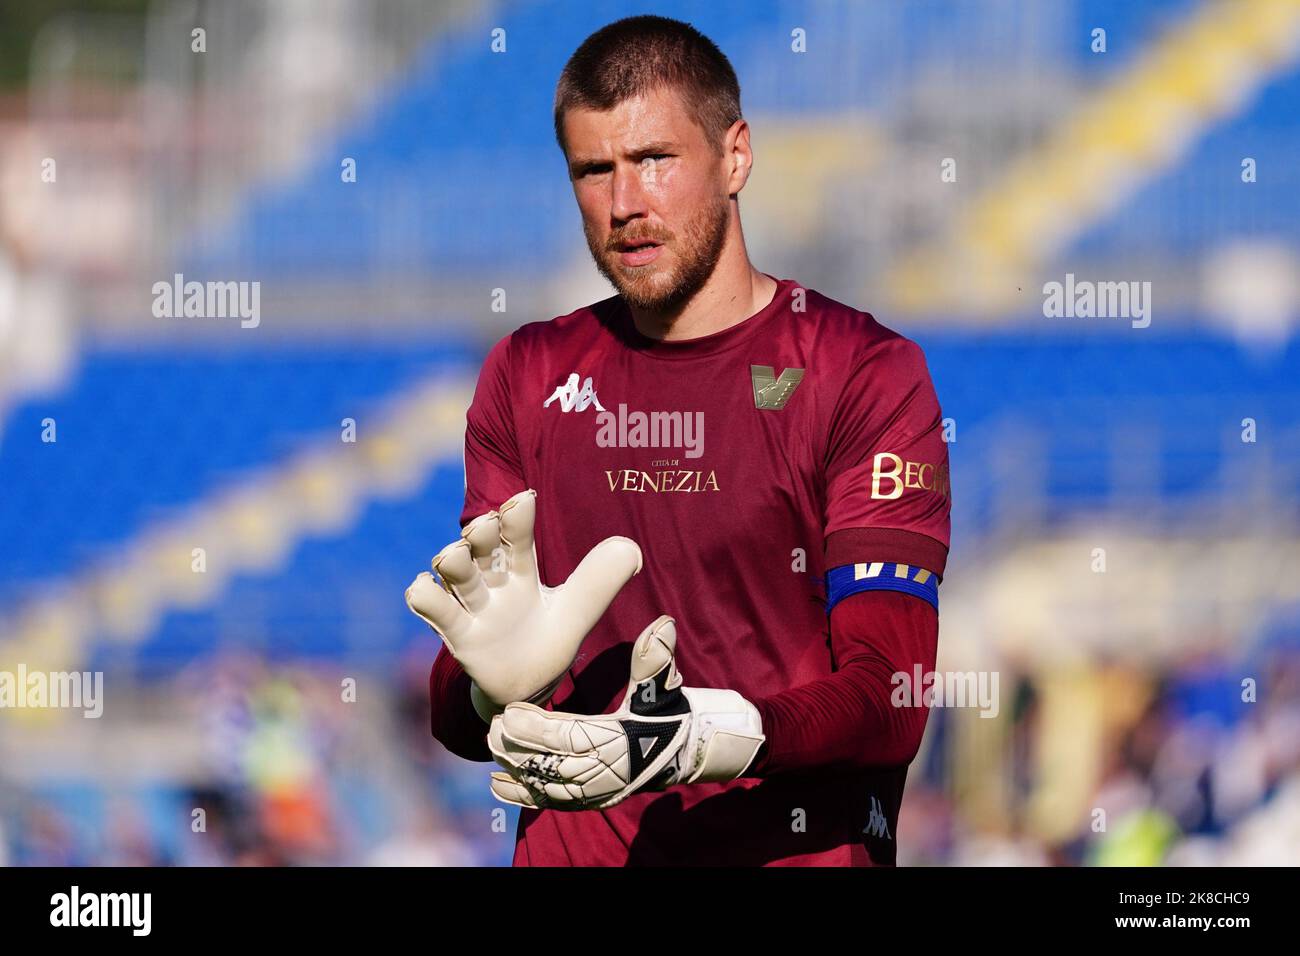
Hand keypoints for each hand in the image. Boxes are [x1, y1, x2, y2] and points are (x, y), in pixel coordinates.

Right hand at [406, 489, 640, 721]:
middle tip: (486, 526)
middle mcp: (492, 580)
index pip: (517, 535)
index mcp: (521, 569)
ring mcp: (471, 605)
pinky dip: (424, 596)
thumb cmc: (548, 638)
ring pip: (453, 571)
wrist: (527, 687)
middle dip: (478, 532)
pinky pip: (433, 609)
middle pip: (479, 545)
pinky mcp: (456, 634)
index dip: (517, 516)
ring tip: (454, 555)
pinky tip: (424, 588)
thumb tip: (631, 550)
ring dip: (452, 560)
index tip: (523, 499)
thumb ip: (600, 581)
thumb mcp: (577, 610)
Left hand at [487, 615, 764, 810]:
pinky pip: (553, 804)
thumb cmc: (672, 714)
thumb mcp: (664, 686)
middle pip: (551, 763)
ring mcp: (598, 791)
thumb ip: (655, 658)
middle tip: (493, 729)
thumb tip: (662, 626)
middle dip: (519, 748)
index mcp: (618, 740)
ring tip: (492, 750)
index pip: (568, 736)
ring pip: (547, 785)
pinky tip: (499, 785)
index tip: (510, 712)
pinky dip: (525, 797)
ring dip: (517, 770)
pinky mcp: (593, 801)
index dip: (536, 727)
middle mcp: (606, 772)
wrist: (689, 752)